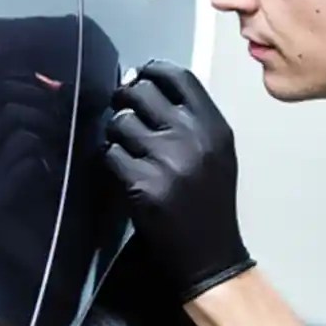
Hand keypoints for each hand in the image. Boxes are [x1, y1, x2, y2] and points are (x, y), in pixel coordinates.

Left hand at [103, 60, 254, 302]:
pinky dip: (111, 161)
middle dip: (124, 99)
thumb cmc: (210, 201)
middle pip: (141, 93)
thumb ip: (188, 118)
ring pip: (119, 123)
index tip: (139, 76)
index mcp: (214, 126)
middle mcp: (192, 137)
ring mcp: (166, 161)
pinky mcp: (142, 185)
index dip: (152, 70)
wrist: (211, 256)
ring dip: (115, 133)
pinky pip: (110, 154)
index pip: (178, 76)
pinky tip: (124, 173)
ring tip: (126, 149)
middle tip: (123, 112)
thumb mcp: (215, 152)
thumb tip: (142, 83)